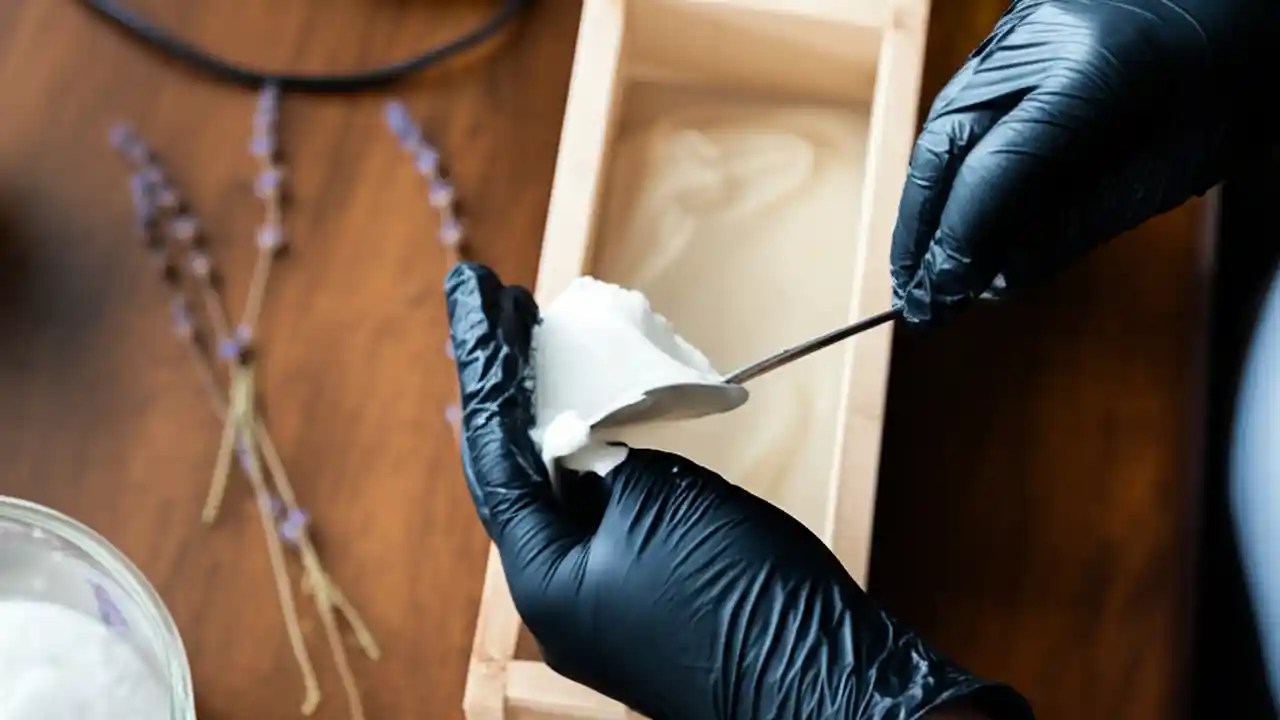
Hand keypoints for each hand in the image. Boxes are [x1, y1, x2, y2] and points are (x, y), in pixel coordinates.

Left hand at [445, 262, 1033, 718]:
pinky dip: (604, 459)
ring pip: (567, 494)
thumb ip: (606, 461)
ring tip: (544, 345)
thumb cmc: (738, 596)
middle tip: (502, 310)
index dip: (486, 369)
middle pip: (520, 476)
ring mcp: (606, 603)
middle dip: (511, 391)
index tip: (476, 301)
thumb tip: (586, 445)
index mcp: (542, 578)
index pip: (493, 455)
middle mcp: (561, 597)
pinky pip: (610, 515)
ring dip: (557, 421)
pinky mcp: (651, 597)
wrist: (827, 679)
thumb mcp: (660, 502)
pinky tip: (608, 415)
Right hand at [891, 0, 1276, 324]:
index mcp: (1092, 75)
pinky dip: (945, 168)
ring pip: (941, 126)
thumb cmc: (1228, 86)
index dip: (959, 243)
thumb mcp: (1166, 174)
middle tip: (911, 297)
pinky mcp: (1011, 38)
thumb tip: (993, 282)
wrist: (1239, 7)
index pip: (994, 173)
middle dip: (920, 229)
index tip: (940, 299)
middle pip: (945, 145)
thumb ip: (1073, 226)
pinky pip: (960, 108)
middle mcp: (1037, 44)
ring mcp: (1016, 33)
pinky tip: (942, 213)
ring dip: (923, 204)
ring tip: (916, 269)